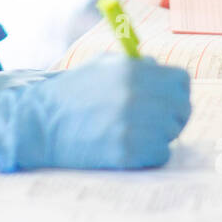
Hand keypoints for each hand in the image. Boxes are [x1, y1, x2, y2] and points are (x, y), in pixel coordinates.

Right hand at [0, 55, 190, 171]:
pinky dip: (148, 155)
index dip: (174, 92)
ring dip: (158, 135)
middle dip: (169, 115)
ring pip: (171, 133)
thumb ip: (138, 67)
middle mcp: (138, 95)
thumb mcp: (102, 66)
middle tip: (150, 122)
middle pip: (181, 108)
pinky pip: (160, 154)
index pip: (181, 81)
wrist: (40, 124)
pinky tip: (125, 148)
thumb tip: (163, 72)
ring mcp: (135, 125)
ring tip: (129, 133)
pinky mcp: (129, 152)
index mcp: (134, 70)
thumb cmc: (72, 93)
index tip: (165, 101)